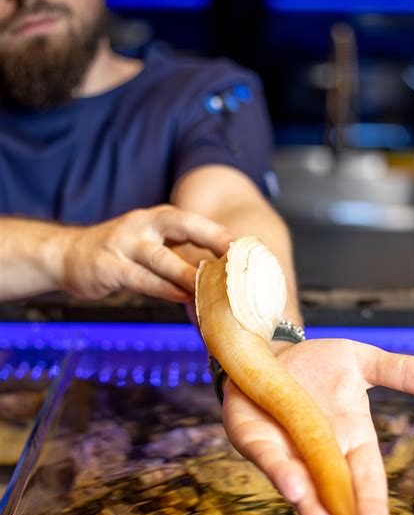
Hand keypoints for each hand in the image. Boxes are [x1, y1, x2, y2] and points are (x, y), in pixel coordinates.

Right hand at [61, 205, 232, 300]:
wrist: (66, 255)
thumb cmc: (118, 253)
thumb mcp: (149, 244)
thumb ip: (179, 254)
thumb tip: (219, 275)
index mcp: (156, 218)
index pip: (193, 220)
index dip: (218, 232)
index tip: (246, 247)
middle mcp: (142, 225)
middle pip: (180, 225)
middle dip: (209, 238)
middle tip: (235, 256)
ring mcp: (124, 244)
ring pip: (161, 257)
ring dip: (187, 272)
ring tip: (211, 285)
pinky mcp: (109, 267)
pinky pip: (140, 278)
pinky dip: (162, 288)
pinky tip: (181, 296)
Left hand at [222, 338, 413, 514]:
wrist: (268, 350)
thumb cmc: (317, 365)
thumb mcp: (361, 362)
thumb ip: (400, 372)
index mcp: (351, 439)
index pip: (366, 478)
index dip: (371, 502)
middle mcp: (320, 456)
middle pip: (335, 499)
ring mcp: (287, 452)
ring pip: (303, 491)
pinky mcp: (255, 441)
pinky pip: (268, 461)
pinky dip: (281, 474)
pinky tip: (294, 490)